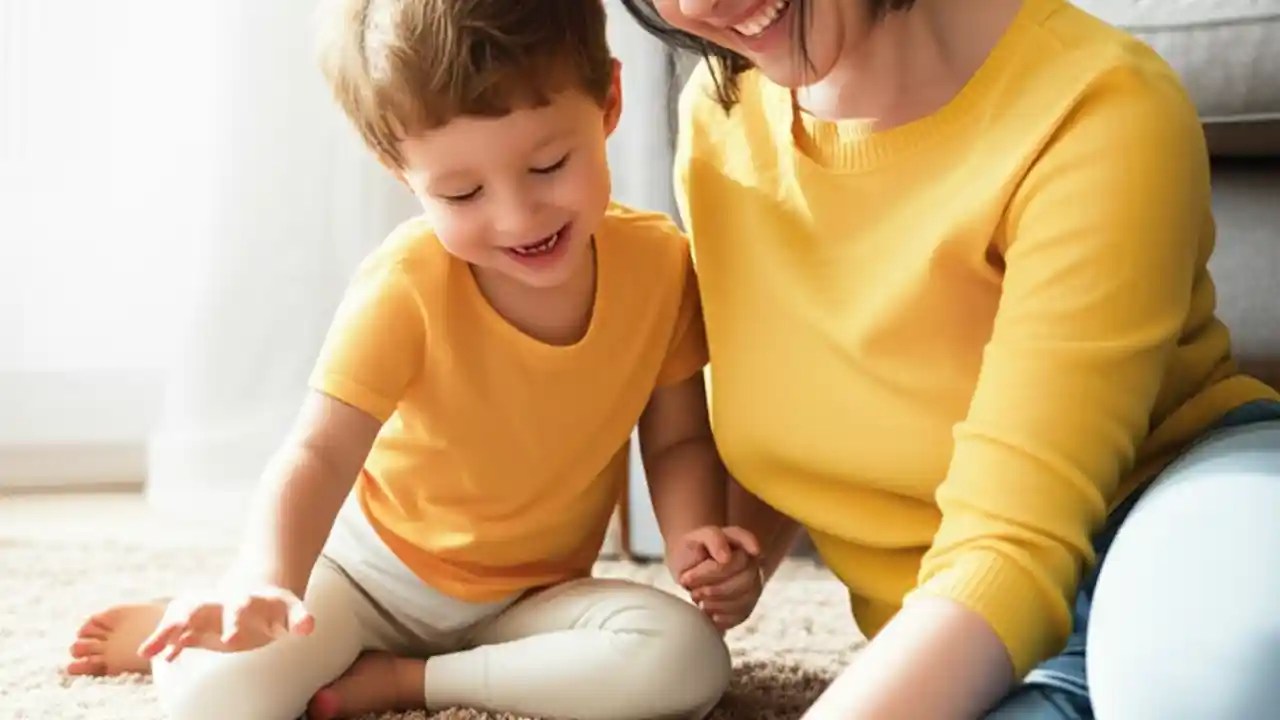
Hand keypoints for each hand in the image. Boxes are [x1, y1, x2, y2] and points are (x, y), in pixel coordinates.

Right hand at [137, 585, 313, 662]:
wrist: (260, 592)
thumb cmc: (276, 607)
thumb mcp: (291, 610)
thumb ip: (299, 619)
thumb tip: (308, 627)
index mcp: (244, 600)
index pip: (237, 607)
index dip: (233, 621)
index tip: (230, 640)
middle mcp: (219, 604)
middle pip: (198, 607)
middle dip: (184, 621)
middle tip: (174, 637)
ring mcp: (204, 613)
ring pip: (179, 617)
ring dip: (164, 632)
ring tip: (146, 652)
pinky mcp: (196, 627)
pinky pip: (177, 633)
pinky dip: (166, 644)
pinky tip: (158, 657)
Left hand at [669, 526, 762, 631]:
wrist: (690, 564)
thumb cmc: (694, 549)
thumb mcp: (697, 537)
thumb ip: (713, 538)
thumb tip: (726, 557)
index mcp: (742, 542)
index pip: (739, 558)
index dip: (720, 569)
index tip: (693, 576)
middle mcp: (752, 563)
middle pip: (744, 580)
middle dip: (714, 588)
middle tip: (691, 588)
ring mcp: (753, 584)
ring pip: (745, 599)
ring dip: (717, 603)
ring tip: (696, 597)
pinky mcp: (747, 604)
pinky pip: (742, 614)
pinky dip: (724, 617)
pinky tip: (709, 613)